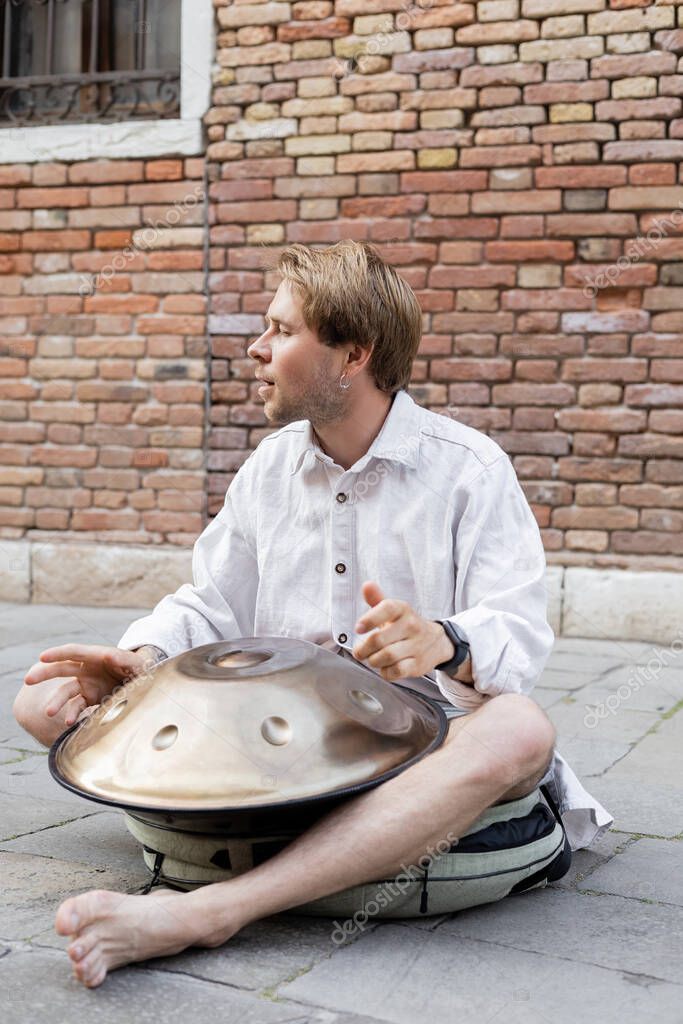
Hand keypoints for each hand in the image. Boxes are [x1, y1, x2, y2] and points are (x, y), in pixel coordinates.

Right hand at [23, 644, 146, 727]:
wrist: (147, 684)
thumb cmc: (142, 669)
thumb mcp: (137, 664)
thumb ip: (124, 660)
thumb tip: (109, 655)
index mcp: (97, 656)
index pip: (73, 652)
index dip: (58, 653)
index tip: (42, 657)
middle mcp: (88, 669)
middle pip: (62, 669)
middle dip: (45, 673)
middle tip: (28, 679)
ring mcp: (87, 685)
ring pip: (66, 692)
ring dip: (57, 701)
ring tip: (49, 712)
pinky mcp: (90, 699)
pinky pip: (77, 707)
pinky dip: (72, 714)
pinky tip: (70, 723)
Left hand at [351, 581, 454, 681]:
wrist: (437, 642)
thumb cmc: (407, 626)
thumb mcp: (393, 610)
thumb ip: (377, 599)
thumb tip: (366, 585)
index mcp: (403, 610)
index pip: (387, 608)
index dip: (369, 618)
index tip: (358, 628)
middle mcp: (411, 626)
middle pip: (379, 639)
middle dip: (363, 648)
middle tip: (359, 651)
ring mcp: (416, 646)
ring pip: (386, 656)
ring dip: (373, 660)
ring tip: (372, 658)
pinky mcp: (418, 664)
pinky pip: (395, 671)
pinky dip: (385, 672)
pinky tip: (385, 667)